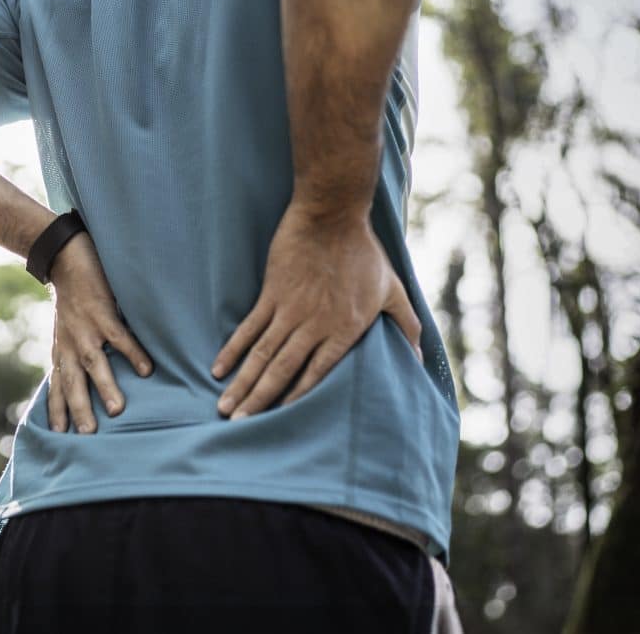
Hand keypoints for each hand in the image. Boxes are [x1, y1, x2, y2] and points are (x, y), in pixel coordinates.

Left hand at [46, 230, 153, 433]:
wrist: (65, 259)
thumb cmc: (71, 298)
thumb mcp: (65, 330)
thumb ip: (74, 353)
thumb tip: (86, 380)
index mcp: (62, 350)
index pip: (57, 386)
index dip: (57, 410)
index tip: (60, 435)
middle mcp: (71, 344)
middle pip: (73, 383)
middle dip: (79, 409)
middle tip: (88, 435)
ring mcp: (86, 329)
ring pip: (94, 364)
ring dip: (105, 387)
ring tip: (117, 410)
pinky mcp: (102, 312)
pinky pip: (118, 338)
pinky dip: (132, 353)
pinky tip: (146, 370)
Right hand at [211, 201, 421, 419]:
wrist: (332, 215)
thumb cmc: (364, 252)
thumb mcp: (393, 289)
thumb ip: (407, 324)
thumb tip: (420, 358)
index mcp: (344, 330)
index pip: (317, 374)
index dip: (296, 399)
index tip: (280, 422)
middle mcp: (314, 326)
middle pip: (282, 371)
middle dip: (260, 400)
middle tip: (240, 425)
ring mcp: (289, 310)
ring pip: (262, 355)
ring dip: (243, 383)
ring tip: (226, 407)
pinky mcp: (272, 293)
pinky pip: (249, 328)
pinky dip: (233, 349)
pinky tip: (219, 368)